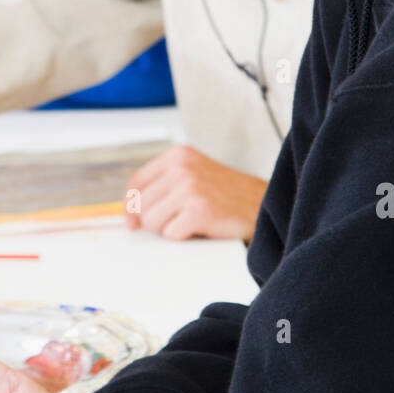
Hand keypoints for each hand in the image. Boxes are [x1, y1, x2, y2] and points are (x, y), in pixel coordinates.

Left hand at [125, 145, 265, 240]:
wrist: (263, 206)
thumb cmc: (226, 196)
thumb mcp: (193, 176)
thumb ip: (163, 186)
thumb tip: (130, 213)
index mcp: (178, 155)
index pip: (136, 182)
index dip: (130, 206)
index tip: (132, 222)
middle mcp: (181, 167)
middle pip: (141, 205)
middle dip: (156, 220)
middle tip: (180, 219)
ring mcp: (190, 187)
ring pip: (152, 222)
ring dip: (169, 229)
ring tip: (192, 221)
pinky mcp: (198, 210)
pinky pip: (171, 234)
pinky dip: (184, 237)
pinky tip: (201, 228)